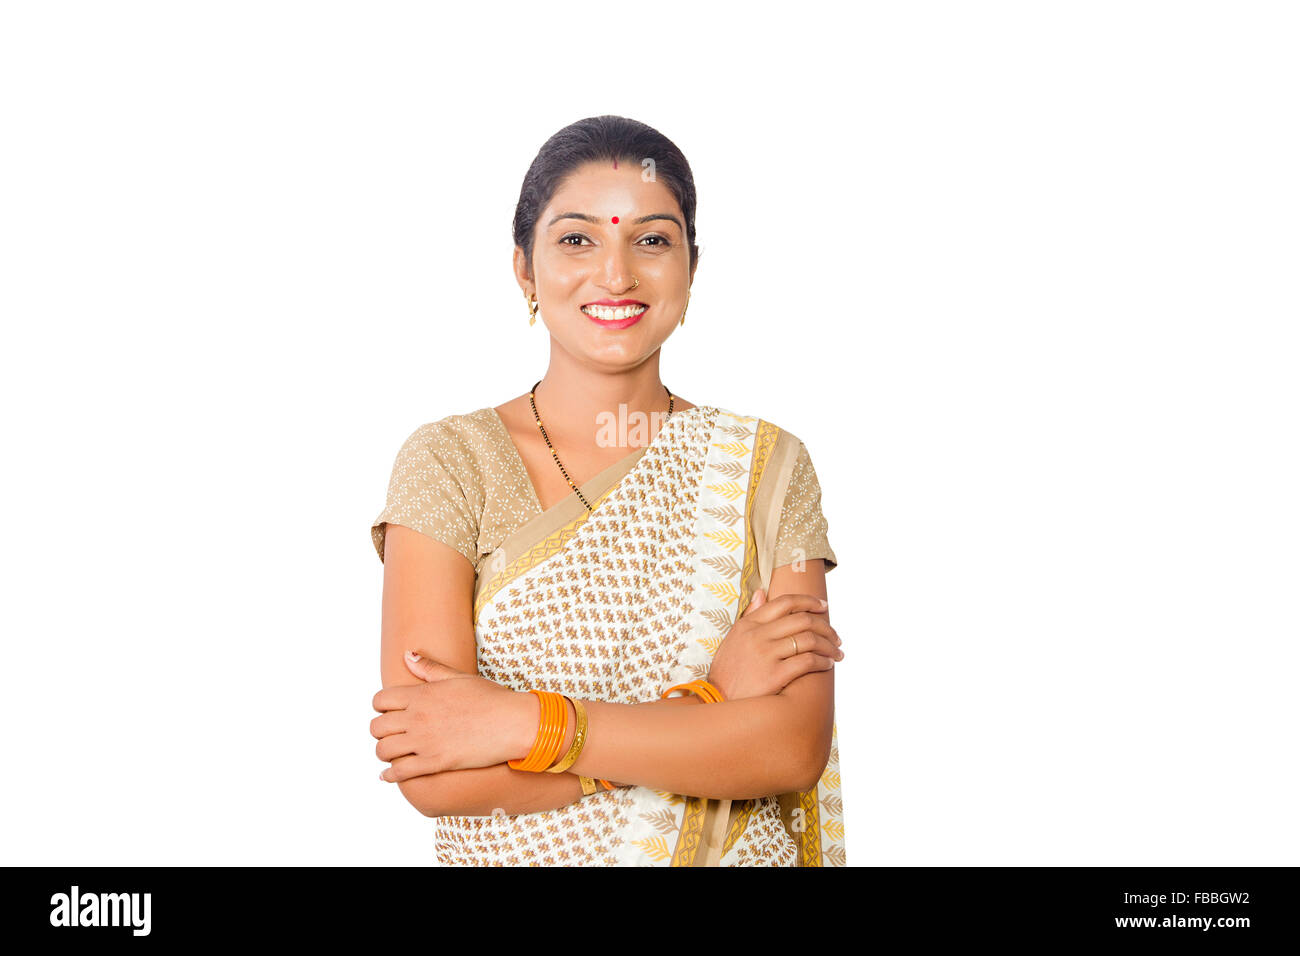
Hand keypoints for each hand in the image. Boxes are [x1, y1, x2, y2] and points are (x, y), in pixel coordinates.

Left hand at [371, 652, 528, 781]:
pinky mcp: (434, 763)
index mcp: (421, 695)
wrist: (512, 723)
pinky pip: (399, 773)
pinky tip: (391, 774)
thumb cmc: (490, 698)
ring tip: (394, 753)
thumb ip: (429, 668)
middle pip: (377, 726)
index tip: (390, 712)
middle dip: (381, 730)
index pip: (380, 700)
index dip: (381, 707)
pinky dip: (390, 775)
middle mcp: (417, 718)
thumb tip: (408, 655)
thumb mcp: (458, 677)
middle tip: (392, 733)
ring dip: (384, 752)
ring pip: (383, 751)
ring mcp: (424, 741)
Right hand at [706, 589, 841, 699]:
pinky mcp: (774, 675)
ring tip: (837, 652)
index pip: (785, 603)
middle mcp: (757, 635)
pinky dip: (823, 661)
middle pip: (802, 620)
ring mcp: (765, 654)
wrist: (717, 701)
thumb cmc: (728, 671)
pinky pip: (807, 662)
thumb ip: (750, 615)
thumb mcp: (733, 638)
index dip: (809, 601)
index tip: (824, 607)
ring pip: (809, 640)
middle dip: (825, 627)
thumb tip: (762, 593)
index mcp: (748, 624)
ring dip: (829, 645)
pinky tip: (827, 664)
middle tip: (836, 636)